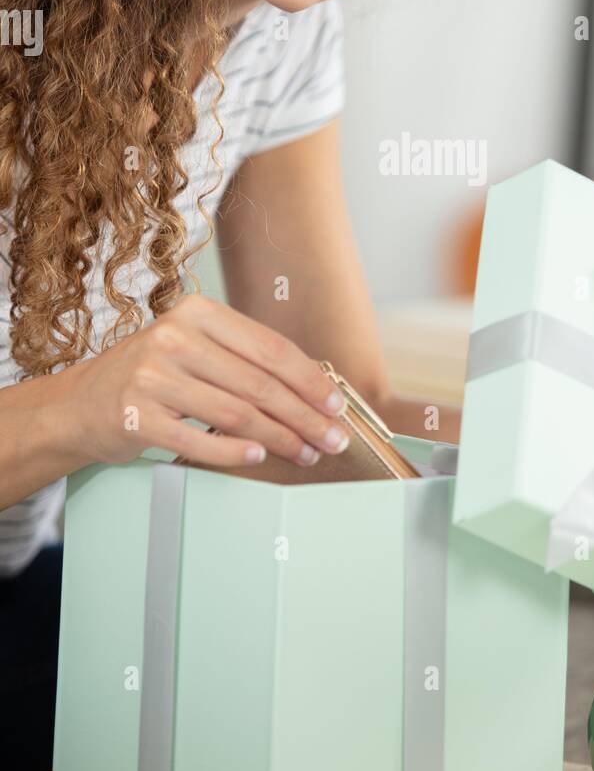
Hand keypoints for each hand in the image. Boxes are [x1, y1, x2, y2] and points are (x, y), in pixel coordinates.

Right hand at [64, 293, 350, 468]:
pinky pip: (198, 440)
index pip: (271, 349)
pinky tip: (259, 457)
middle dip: (305, 417)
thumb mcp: (194, 348)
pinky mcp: (137, 416)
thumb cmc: (151, 375)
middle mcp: (174, 338)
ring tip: (305, 453)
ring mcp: (152, 377)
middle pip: (259, 385)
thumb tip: (313, 388)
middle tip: (332, 439)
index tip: (336, 405)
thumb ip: (244, 359)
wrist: (81, 402)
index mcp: (198, 314)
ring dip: (280, 439)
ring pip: (236, 414)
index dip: (310, 380)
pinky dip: (234, 451)